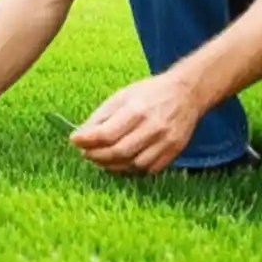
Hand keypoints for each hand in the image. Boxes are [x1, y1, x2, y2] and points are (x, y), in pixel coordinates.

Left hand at [69, 73, 202, 174]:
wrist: (186, 93)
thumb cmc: (150, 93)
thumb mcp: (122, 96)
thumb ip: (101, 116)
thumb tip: (80, 134)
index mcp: (137, 110)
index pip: (106, 133)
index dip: (87, 140)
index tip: (74, 140)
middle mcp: (153, 128)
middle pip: (118, 152)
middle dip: (97, 156)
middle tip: (86, 153)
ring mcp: (165, 142)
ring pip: (133, 164)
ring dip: (112, 165)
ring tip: (101, 159)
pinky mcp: (174, 152)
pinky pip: (148, 169)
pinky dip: (130, 169)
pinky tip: (120, 162)